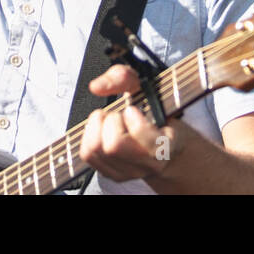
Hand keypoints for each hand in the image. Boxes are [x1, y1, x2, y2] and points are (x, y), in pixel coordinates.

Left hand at [78, 63, 182, 182]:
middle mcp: (147, 165)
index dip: (131, 117)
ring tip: (109, 122)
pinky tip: (102, 131)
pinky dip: (89, 136)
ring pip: (96, 150)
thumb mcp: (148, 88)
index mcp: (164, 145)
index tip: (132, 109)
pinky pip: (87, 154)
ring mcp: (129, 173)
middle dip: (110, 121)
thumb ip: (125, 78)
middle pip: (113, 145)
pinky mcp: (112, 175)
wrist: (166, 147)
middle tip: (119, 114)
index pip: (140, 134)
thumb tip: (96, 86)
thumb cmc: (157, 114)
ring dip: (97, 128)